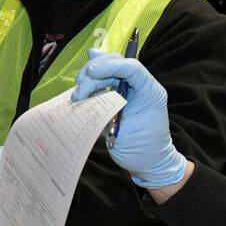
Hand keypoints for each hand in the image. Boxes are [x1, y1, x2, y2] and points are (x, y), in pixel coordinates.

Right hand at [71, 48, 187, 187]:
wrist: (148, 162)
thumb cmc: (143, 149)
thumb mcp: (125, 132)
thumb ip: (105, 113)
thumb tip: (83, 96)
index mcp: (148, 90)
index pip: (130, 67)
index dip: (109, 65)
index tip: (90, 75)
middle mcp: (137, 86)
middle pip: (114, 63)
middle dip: (93, 72)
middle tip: (80, 88)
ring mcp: (126, 90)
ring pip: (105, 71)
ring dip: (87, 80)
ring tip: (78, 96)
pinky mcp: (115, 97)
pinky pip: (100, 84)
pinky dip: (88, 87)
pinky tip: (80, 94)